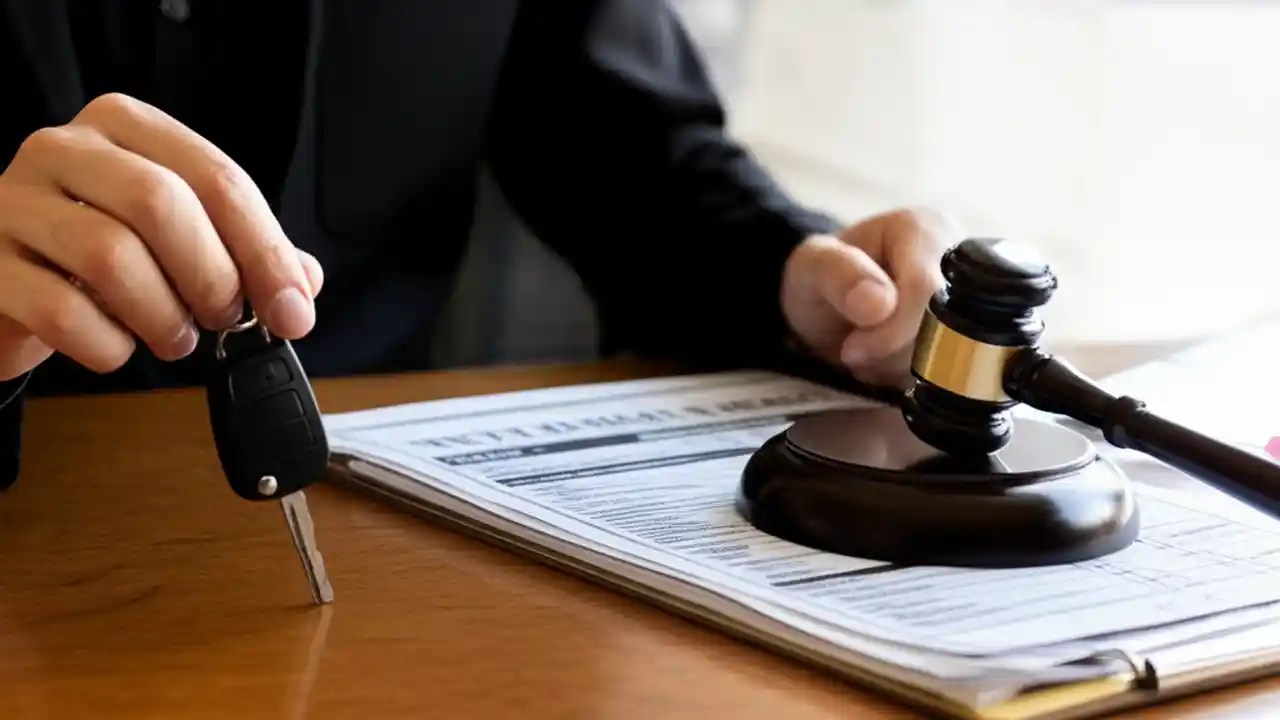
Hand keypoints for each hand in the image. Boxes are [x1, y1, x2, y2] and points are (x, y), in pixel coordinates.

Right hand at [0, 93, 322, 380]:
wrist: (7, 284)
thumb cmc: (101, 257)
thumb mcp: (177, 239)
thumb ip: (244, 251)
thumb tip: (302, 284)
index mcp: (127, 128)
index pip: (215, 178)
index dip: (265, 251)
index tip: (293, 311)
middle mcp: (64, 149)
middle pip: (161, 203)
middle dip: (212, 276)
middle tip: (224, 319)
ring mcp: (13, 202)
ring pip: (109, 255)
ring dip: (162, 316)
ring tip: (175, 337)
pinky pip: (59, 310)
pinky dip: (106, 344)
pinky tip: (117, 347)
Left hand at [780, 208, 959, 387]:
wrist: (827, 306)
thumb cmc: (821, 276)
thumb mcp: (810, 267)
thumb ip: (838, 275)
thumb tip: (880, 303)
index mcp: (927, 231)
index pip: (928, 291)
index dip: (891, 331)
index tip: (850, 349)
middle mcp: (961, 264)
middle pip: (946, 330)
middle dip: (892, 353)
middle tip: (854, 348)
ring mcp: (971, 304)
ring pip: (950, 361)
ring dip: (897, 369)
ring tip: (867, 349)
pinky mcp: (969, 339)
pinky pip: (948, 376)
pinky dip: (907, 379)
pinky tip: (886, 362)